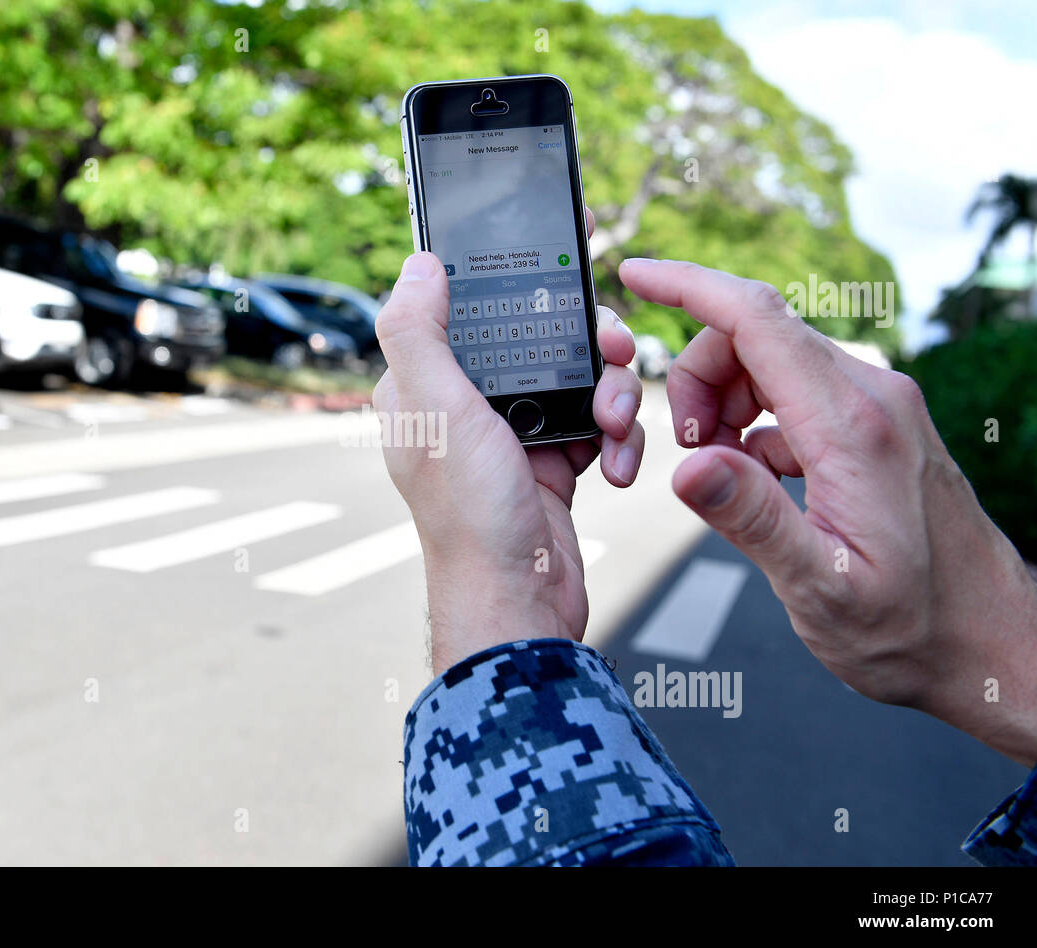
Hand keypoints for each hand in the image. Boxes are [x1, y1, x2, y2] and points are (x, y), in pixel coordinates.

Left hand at [374, 216, 640, 674]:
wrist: (521, 602)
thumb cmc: (470, 514)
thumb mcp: (437, 409)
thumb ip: (418, 331)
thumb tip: (418, 263)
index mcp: (424, 384)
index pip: (468, 307)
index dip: (514, 280)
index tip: (565, 257)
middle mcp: (465, 405)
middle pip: (537, 336)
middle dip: (585, 344)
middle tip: (614, 349)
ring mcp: (512, 435)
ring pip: (577, 376)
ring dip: (610, 394)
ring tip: (613, 425)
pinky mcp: (553, 463)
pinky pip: (597, 423)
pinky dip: (616, 437)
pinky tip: (618, 462)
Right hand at [621, 258, 1036, 765]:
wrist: (988, 640)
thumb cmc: (912, 626)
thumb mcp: (821, 590)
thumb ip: (753, 521)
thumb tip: (689, 465)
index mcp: (853, 427)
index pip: (758, 321)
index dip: (689, 288)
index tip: (636, 274)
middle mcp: (872, 398)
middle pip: (757, 335)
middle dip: (699, 377)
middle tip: (686, 451)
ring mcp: (880, 407)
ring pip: (774, 361)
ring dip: (725, 400)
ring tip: (721, 471)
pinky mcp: (878, 425)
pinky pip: (797, 393)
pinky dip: (756, 420)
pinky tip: (756, 476)